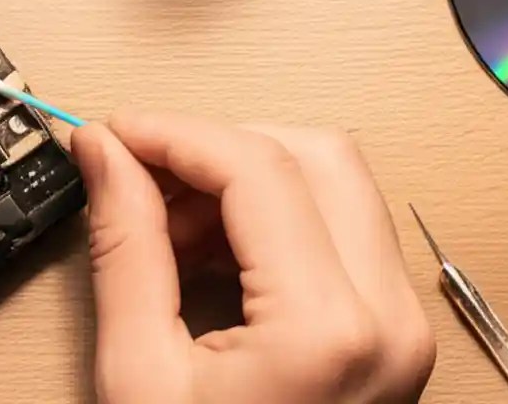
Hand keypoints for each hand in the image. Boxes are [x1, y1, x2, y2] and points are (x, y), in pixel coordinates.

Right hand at [71, 111, 435, 403]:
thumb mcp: (138, 372)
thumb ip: (125, 246)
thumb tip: (106, 156)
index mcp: (327, 330)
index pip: (255, 167)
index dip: (173, 133)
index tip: (115, 133)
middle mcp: (387, 320)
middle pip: (312, 156)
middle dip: (214, 150)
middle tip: (140, 175)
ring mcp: (401, 328)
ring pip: (333, 183)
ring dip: (242, 181)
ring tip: (167, 227)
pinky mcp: (393, 335)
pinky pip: (341, 231)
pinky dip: (270, 219)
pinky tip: (207, 252)